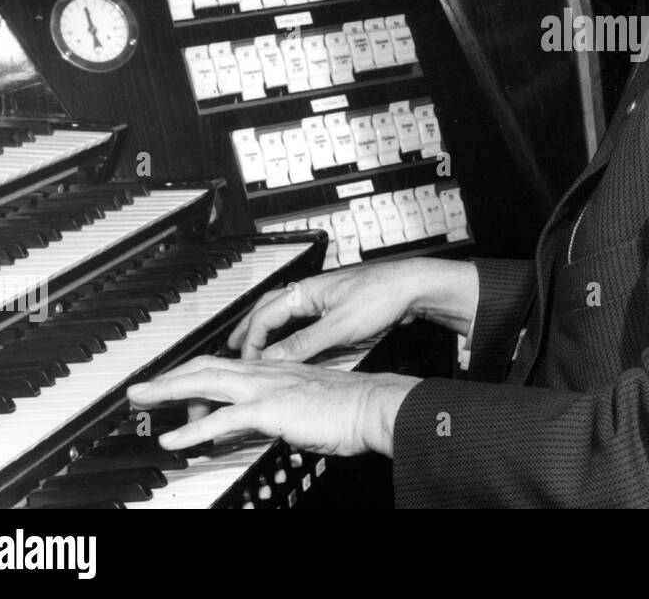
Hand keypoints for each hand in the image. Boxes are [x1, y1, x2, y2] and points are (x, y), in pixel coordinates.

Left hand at [125, 356, 418, 457]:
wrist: (373, 405)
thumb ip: (278, 411)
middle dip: (169, 376)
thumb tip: (258, 424)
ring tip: (143, 401)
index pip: (226, 366)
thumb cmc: (350, 407)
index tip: (174, 383)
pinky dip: (193, 430)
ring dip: (169, 391)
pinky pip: (222, 419)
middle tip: (141, 387)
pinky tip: (174, 440)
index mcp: (275, 370)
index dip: (195, 373)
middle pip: (206, 367)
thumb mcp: (305, 406)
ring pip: (206, 383)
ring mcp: (266, 388)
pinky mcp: (270, 409)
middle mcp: (266, 373)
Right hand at [227, 260, 417, 361]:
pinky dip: (291, 332)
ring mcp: (326, 299)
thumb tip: (274, 358)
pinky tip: (293, 345)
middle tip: (233, 346)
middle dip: (249, 328)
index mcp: (306, 291)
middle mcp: (313, 292)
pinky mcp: (340, 308)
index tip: (245, 361)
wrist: (414, 286)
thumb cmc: (383, 296)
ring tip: (257, 347)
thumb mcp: (339, 326)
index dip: (251, 339)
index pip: (265, 315)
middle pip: (270, 308)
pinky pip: (305, 320)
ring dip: (269, 330)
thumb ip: (305, 343)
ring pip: (287, 313)